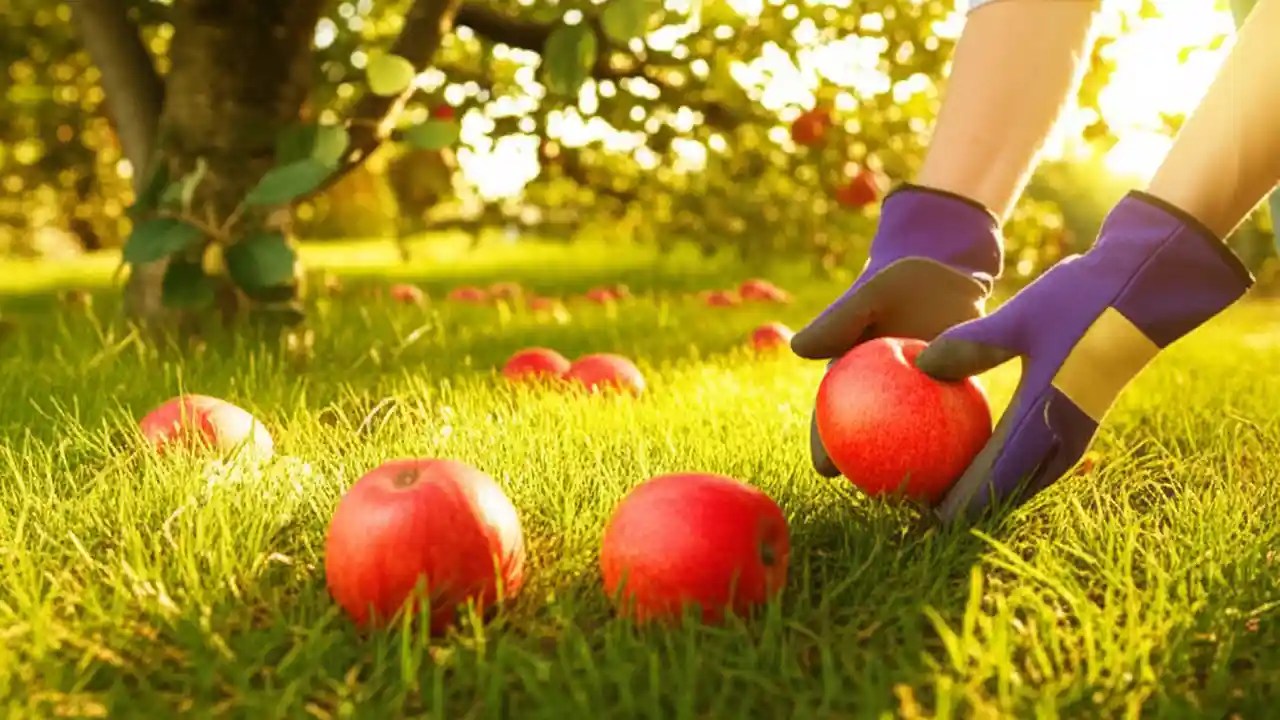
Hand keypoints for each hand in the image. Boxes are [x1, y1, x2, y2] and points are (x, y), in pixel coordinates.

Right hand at [791, 184, 1002, 475]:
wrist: (954, 274)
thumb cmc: (906, 281)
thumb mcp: (873, 293)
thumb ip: (840, 319)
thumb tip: (797, 349)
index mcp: (859, 379)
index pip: (834, 418)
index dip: (825, 446)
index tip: (825, 468)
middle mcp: (890, 398)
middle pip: (874, 444)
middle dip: (872, 475)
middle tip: (876, 495)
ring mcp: (926, 403)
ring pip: (918, 446)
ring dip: (920, 474)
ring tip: (925, 500)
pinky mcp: (961, 400)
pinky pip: (959, 429)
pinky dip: (962, 448)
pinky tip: (972, 469)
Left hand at [916, 191, 1253, 522]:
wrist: (1148, 289)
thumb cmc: (1082, 301)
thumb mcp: (1019, 318)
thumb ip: (971, 344)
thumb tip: (922, 366)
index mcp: (1045, 417)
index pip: (996, 477)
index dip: (962, 502)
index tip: (927, 516)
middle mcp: (1063, 435)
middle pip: (1008, 486)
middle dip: (969, 503)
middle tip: (927, 510)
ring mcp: (1076, 429)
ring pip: (1026, 475)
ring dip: (990, 488)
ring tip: (950, 492)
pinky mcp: (1081, 417)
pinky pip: (1037, 455)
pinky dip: (1008, 465)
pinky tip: (983, 454)